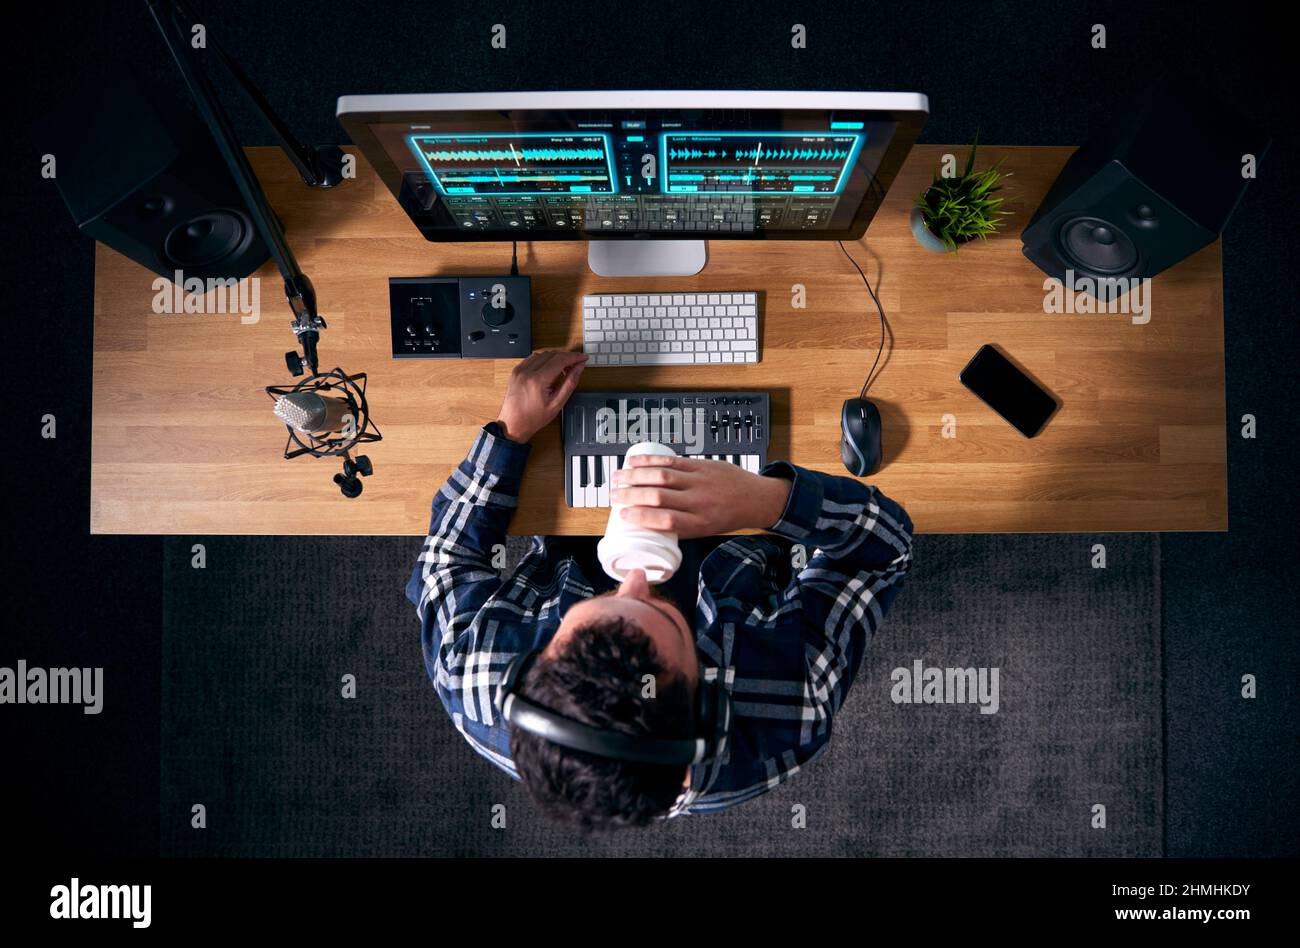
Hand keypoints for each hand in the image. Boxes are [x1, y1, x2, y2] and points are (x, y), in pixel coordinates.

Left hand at [495, 349, 587, 442]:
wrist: (513, 424)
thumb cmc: (533, 418)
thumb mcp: (557, 404)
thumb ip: (569, 383)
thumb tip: (578, 368)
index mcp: (538, 381)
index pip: (560, 360)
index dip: (574, 357)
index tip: (582, 358)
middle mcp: (527, 372)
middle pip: (552, 354)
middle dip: (566, 357)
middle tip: (575, 364)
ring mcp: (519, 370)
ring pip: (542, 353)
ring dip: (555, 357)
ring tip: (563, 368)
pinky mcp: (516, 371)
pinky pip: (532, 358)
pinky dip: (543, 359)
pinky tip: (549, 367)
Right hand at [610, 454, 791, 537]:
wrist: (755, 498)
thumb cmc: (726, 517)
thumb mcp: (704, 530)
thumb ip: (678, 526)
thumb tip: (646, 521)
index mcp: (699, 523)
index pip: (664, 521)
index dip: (640, 517)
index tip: (623, 515)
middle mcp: (698, 502)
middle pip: (658, 496)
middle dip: (630, 494)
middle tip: (614, 494)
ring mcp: (699, 481)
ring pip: (661, 476)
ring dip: (635, 475)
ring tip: (618, 477)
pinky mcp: (701, 465)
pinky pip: (671, 461)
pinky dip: (650, 460)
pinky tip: (635, 461)